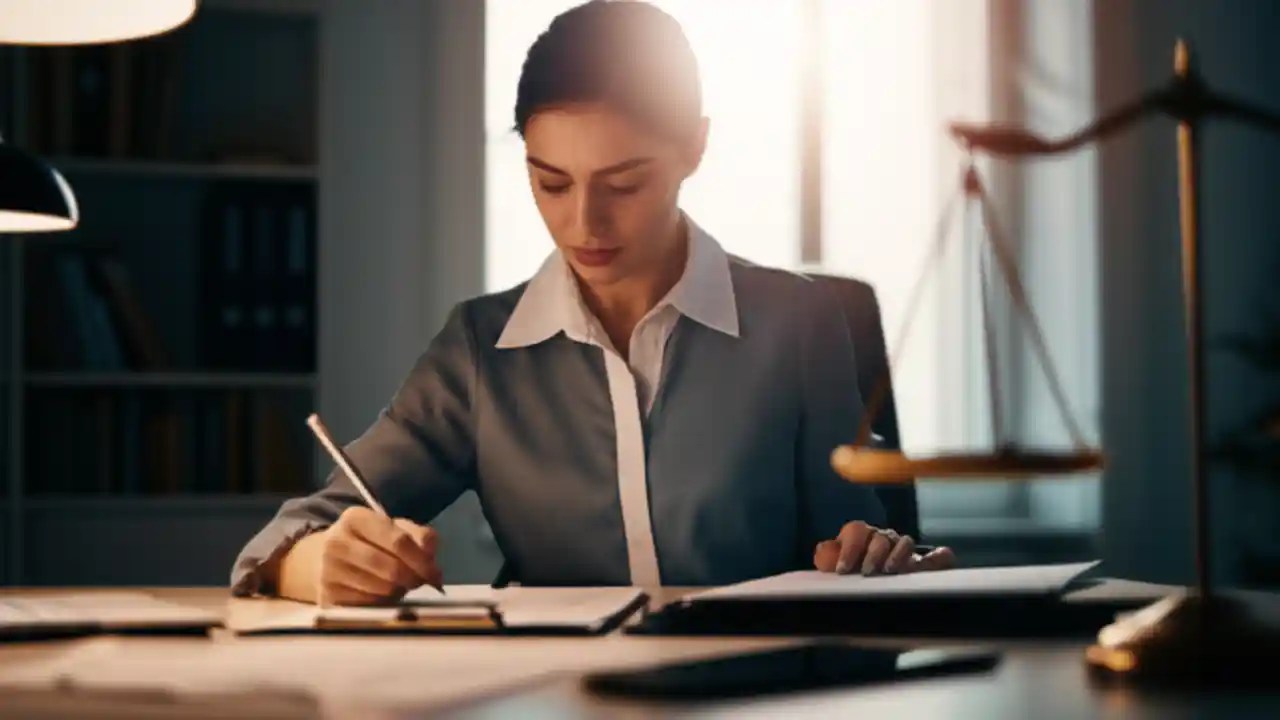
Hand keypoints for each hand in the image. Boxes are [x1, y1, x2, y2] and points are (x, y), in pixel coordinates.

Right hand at [313, 507, 441, 605]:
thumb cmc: (368, 541)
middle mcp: (336, 542)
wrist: (322, 558)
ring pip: (381, 588)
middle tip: (422, 582)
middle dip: (413, 578)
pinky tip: (384, 594)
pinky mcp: (327, 596)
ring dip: (399, 591)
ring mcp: (328, 570)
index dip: (422, 559)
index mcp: (355, 518)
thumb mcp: (393, 528)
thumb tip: (431, 558)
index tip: (435, 572)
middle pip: (391, 568)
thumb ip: (419, 537)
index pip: (399, 541)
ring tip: (402, 585)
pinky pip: (369, 604)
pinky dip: (383, 602)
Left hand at [813, 521, 955, 575]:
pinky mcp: (928, 563)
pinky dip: (938, 557)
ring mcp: (907, 550)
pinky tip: (935, 562)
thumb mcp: (837, 566)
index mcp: (862, 536)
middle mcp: (884, 539)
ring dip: (897, 554)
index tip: (842, 571)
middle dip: (872, 553)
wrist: (879, 588)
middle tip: (865, 573)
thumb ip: (828, 558)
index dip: (848, 548)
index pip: (856, 530)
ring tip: (890, 571)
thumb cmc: (855, 574)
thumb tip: (823, 552)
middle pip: (880, 536)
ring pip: (905, 542)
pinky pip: (939, 556)